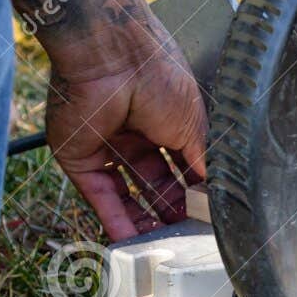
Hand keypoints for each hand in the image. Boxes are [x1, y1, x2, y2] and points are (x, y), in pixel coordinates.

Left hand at [44, 23, 206, 241]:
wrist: (111, 53)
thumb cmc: (156, 72)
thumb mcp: (194, 124)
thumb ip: (203, 162)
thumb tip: (217, 192)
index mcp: (164, 119)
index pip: (180, 166)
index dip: (193, 191)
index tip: (206, 215)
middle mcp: (134, 132)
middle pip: (153, 183)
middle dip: (170, 209)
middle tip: (187, 234)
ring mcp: (105, 146)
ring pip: (127, 194)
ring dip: (144, 220)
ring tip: (163, 244)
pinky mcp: (80, 157)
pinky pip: (100, 195)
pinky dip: (115, 219)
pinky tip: (132, 240)